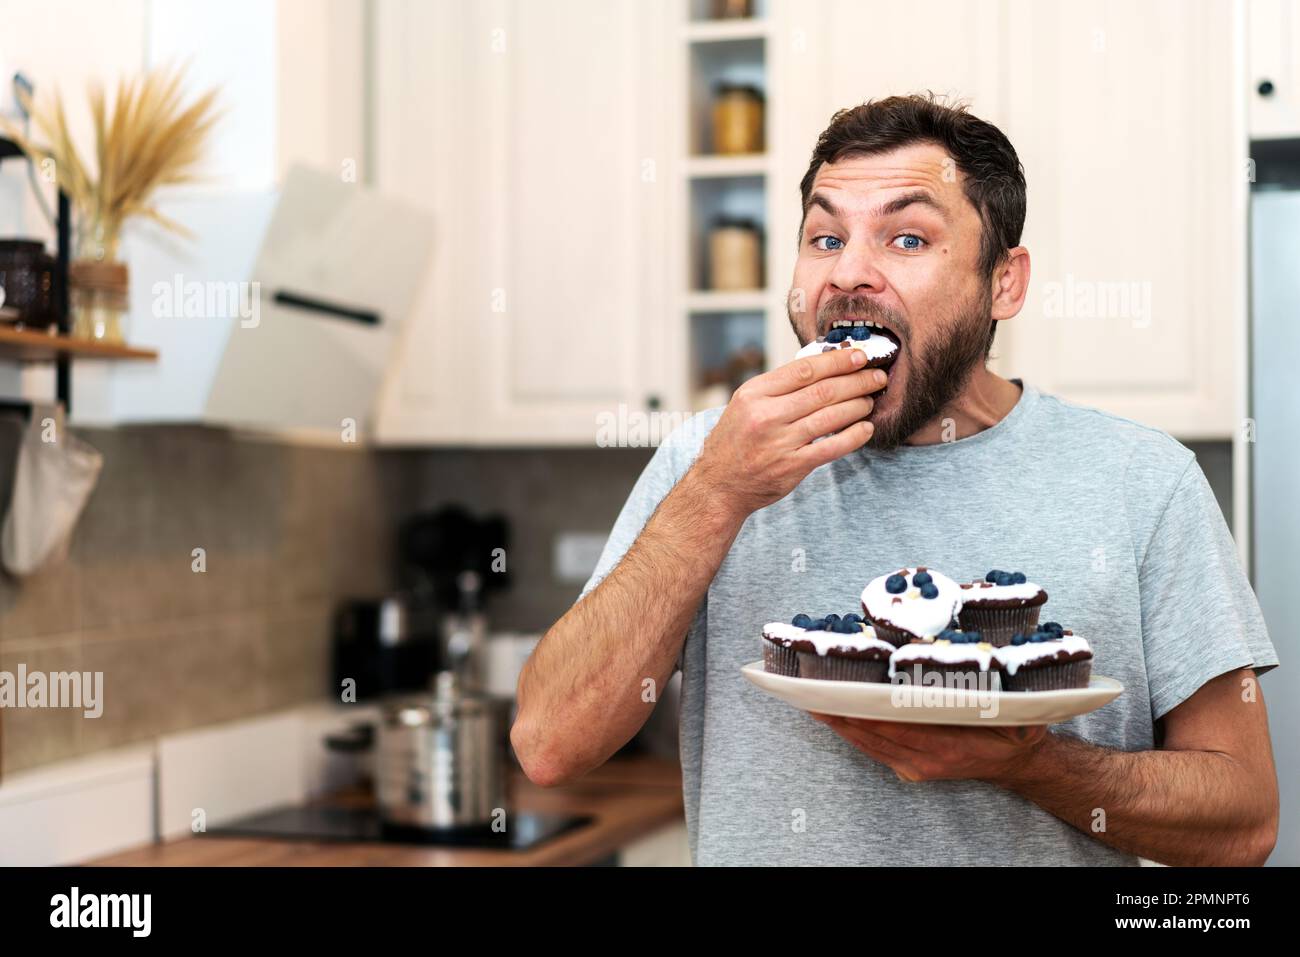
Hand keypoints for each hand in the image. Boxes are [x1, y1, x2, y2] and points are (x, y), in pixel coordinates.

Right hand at [690, 349, 887, 518]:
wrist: (719, 485)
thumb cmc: (736, 441)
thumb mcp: (746, 404)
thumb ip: (779, 387)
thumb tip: (824, 366)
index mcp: (754, 393)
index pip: (804, 370)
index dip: (837, 361)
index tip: (859, 357)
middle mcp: (765, 415)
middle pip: (822, 391)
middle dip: (856, 381)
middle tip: (877, 377)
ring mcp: (779, 442)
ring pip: (830, 417)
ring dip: (857, 406)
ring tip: (871, 400)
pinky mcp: (791, 467)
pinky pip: (831, 448)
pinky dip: (853, 436)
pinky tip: (866, 428)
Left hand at [809, 713, 1048, 783]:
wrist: (1014, 764)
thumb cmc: (1011, 730)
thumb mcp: (1012, 713)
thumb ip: (992, 697)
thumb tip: (978, 661)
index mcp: (948, 745)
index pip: (895, 725)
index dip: (866, 709)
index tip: (842, 693)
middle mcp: (925, 760)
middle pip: (872, 735)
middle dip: (841, 714)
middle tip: (812, 693)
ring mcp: (914, 768)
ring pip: (867, 745)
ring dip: (840, 724)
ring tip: (812, 701)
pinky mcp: (908, 770)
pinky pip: (873, 751)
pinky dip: (852, 733)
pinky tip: (833, 717)